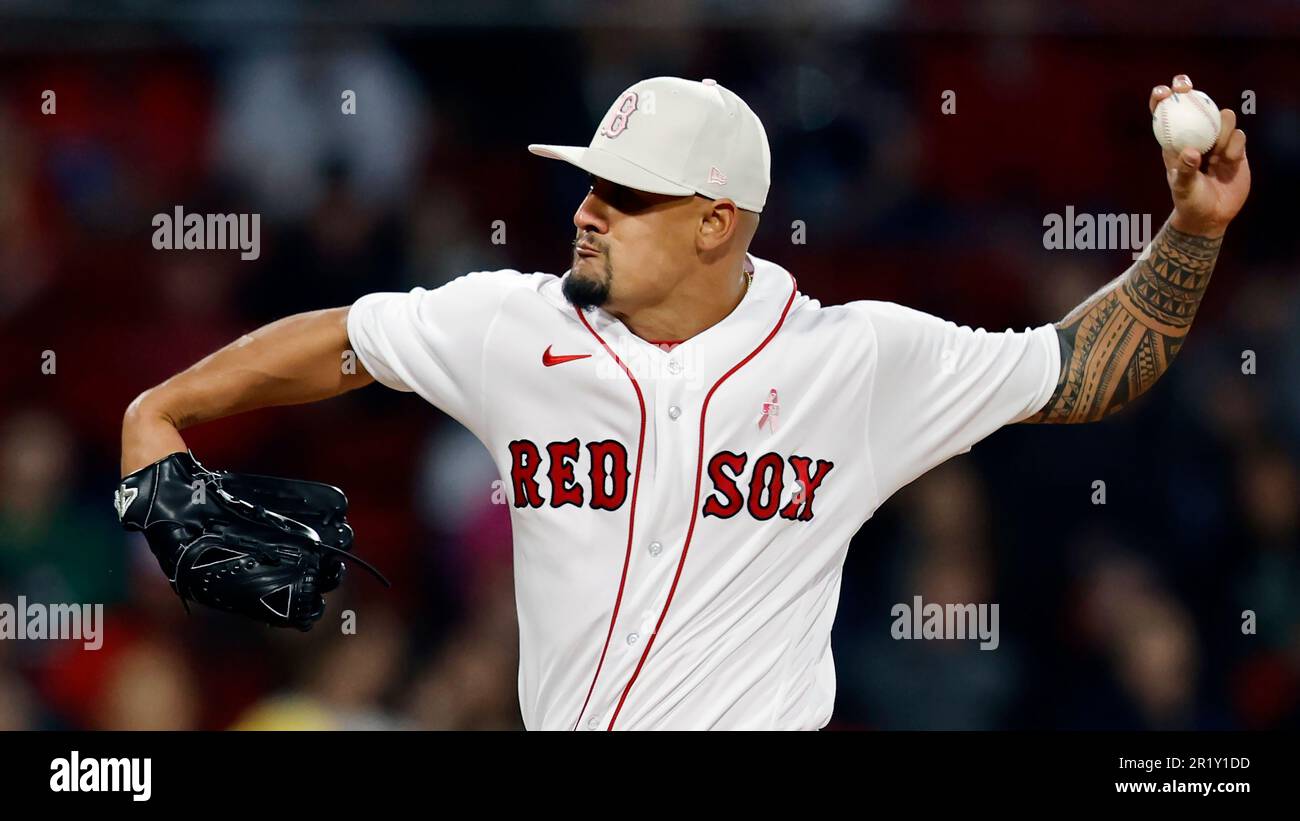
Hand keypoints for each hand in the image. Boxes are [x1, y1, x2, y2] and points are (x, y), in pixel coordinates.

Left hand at [1150, 74, 1249, 237]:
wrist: (1211, 217)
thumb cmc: (1189, 202)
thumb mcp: (1183, 188)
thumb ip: (1185, 171)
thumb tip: (1190, 153)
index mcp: (1175, 142)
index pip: (1166, 114)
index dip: (1163, 98)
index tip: (1165, 91)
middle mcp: (1196, 137)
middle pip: (1196, 104)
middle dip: (1192, 92)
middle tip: (1187, 90)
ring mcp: (1217, 141)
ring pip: (1223, 117)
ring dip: (1221, 129)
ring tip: (1216, 156)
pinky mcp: (1236, 149)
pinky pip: (1239, 135)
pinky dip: (1234, 145)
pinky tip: (1228, 161)